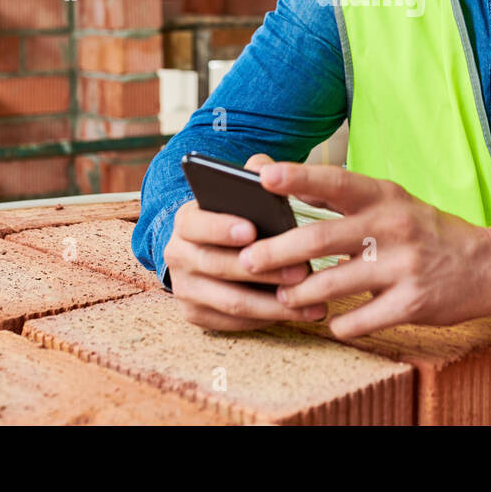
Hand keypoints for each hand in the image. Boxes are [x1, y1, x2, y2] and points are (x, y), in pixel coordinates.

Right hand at [164, 153, 328, 330]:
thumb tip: (264, 168)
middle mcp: (177, 255)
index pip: (197, 224)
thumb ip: (253, 174)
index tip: (252, 229)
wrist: (204, 251)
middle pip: (219, 267)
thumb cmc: (234, 218)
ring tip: (313, 302)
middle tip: (303, 271)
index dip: (222, 228)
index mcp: (186, 221)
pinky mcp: (195, 315)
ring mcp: (184, 289)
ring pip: (231, 302)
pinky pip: (234, 323)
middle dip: (264, 271)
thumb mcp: (238, 193)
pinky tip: (300, 313)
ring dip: (274, 304)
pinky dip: (268, 320)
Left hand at [237, 162, 490, 337]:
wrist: (489, 265)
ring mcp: (404, 265)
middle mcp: (394, 225)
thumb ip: (331, 190)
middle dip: (277, 252)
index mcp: (384, 195)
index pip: (335, 181)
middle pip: (322, 237)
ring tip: (283, 298)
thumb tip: (265, 170)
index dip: (297, 177)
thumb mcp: (387, 200)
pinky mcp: (412, 303)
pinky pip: (360, 319)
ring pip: (334, 283)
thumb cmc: (424, 230)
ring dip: (299, 294)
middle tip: (246, 261)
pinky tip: (332, 320)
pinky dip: (340, 323)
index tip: (262, 175)